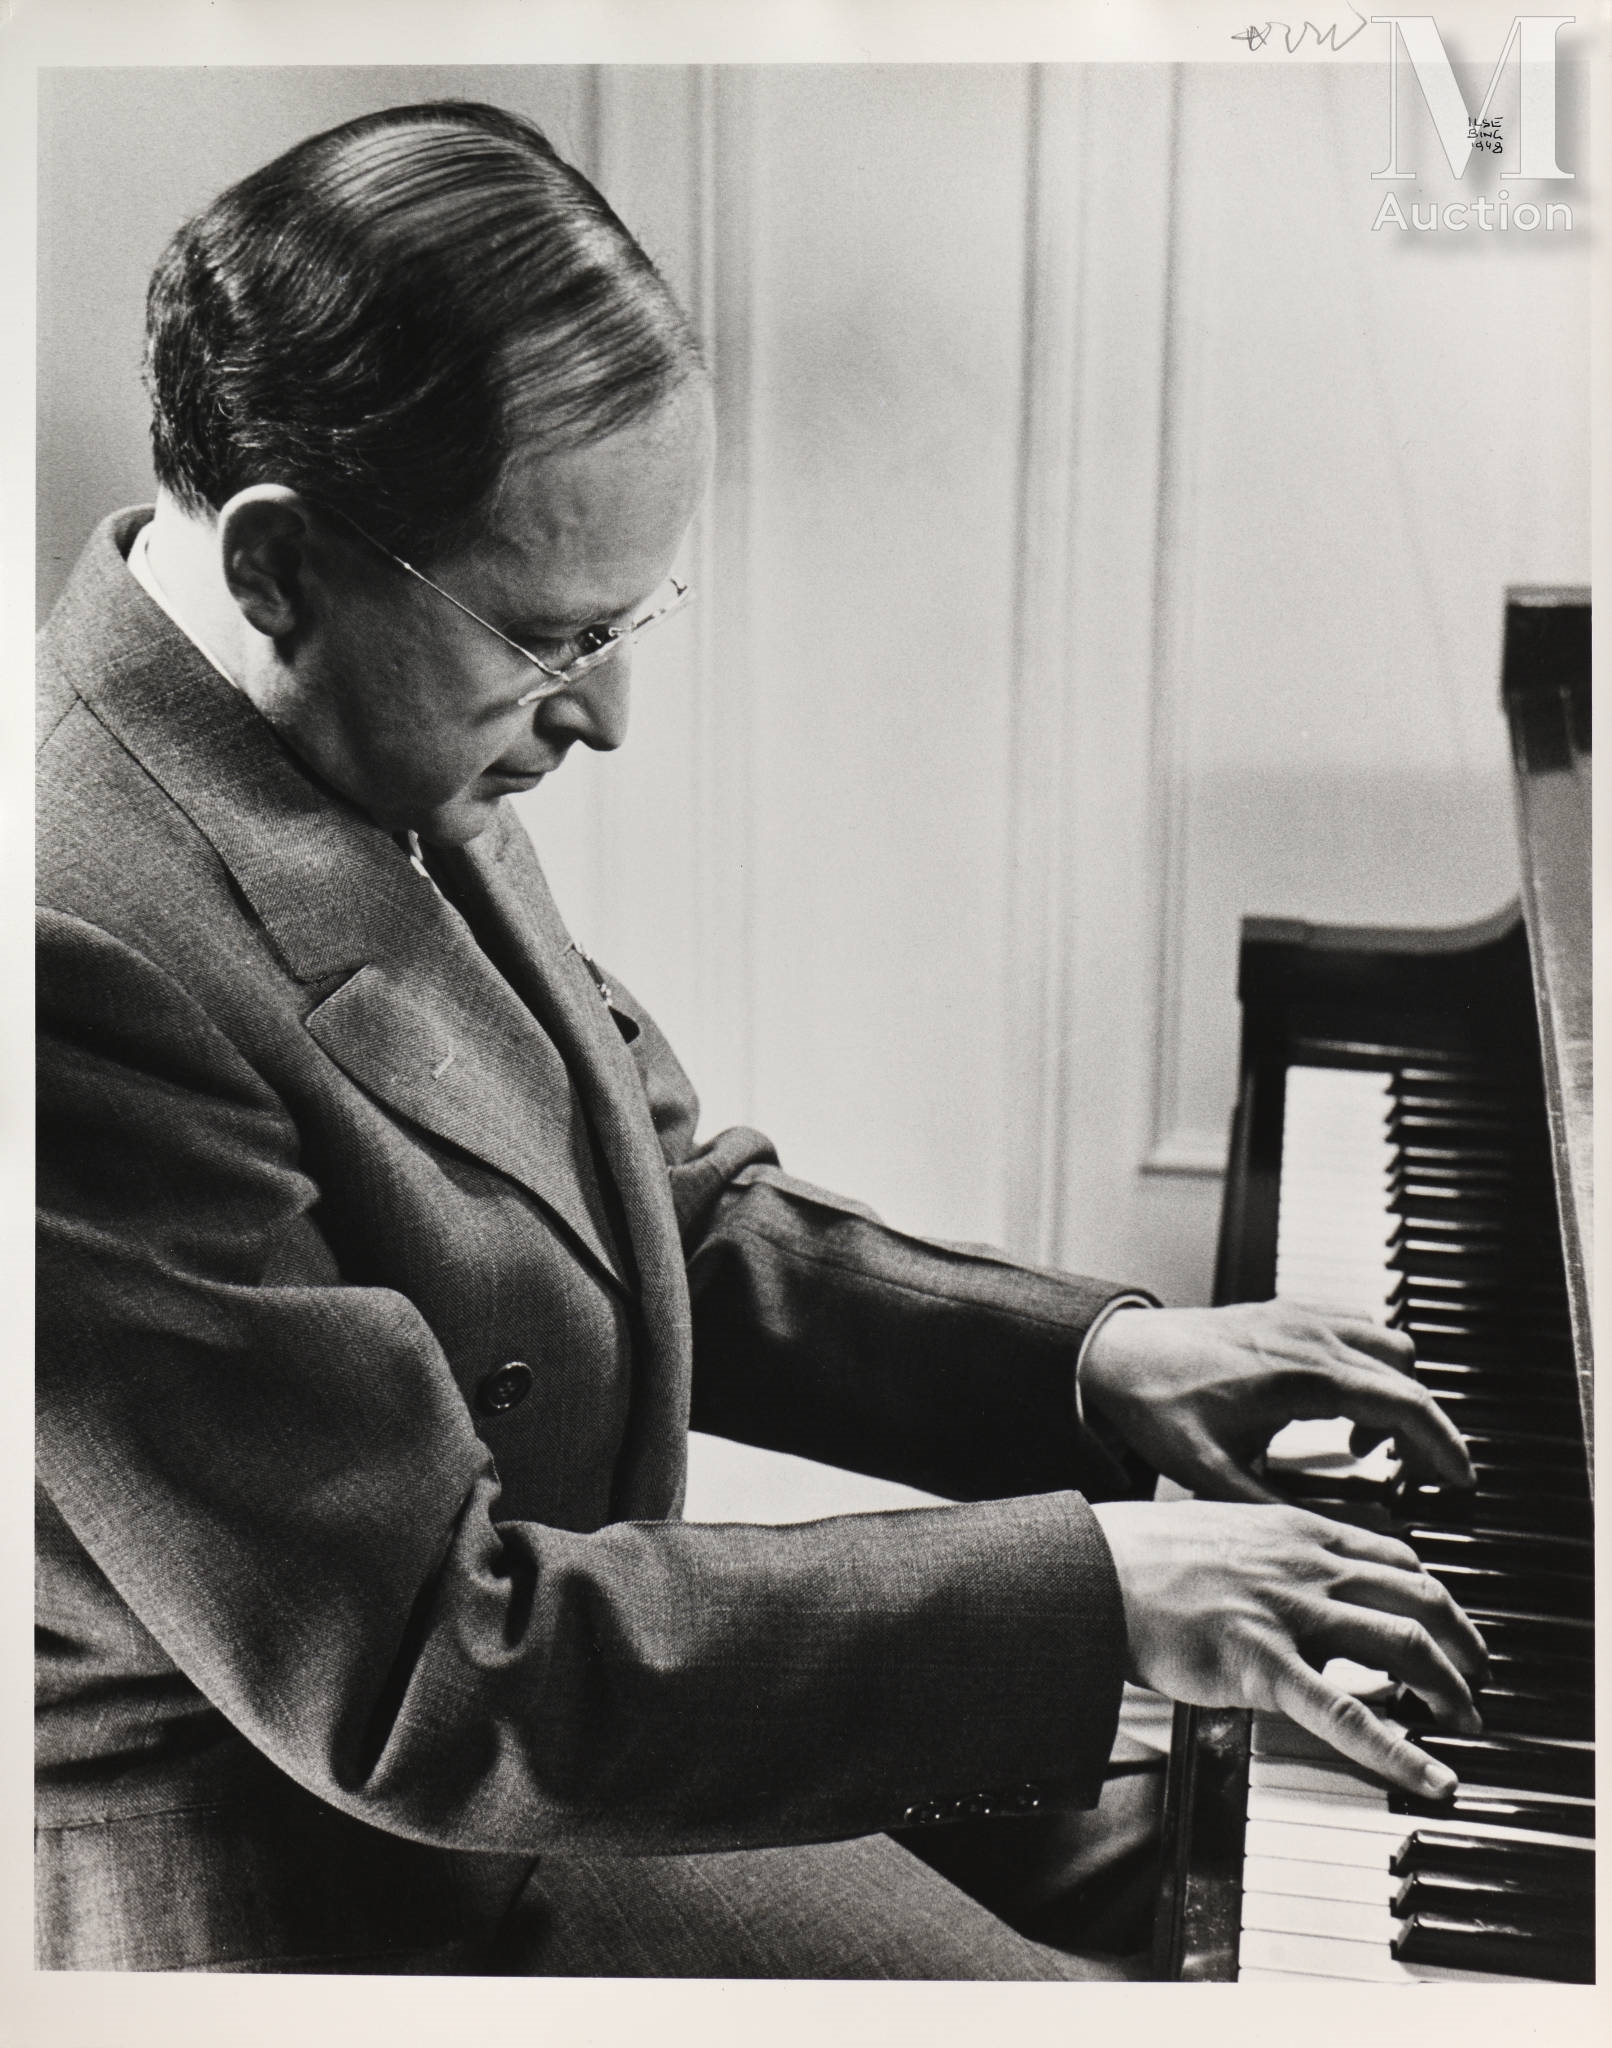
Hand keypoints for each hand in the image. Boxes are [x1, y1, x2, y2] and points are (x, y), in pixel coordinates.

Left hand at [1080, 1299, 1473, 1501]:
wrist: (1114, 1353)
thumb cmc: (1158, 1409)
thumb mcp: (1216, 1476)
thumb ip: (1287, 1512)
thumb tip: (1350, 1536)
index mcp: (1303, 1377)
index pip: (1405, 1405)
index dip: (1443, 1448)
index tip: (1459, 1485)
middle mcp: (1311, 1337)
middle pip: (1407, 1378)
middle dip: (1425, 1431)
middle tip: (1421, 1482)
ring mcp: (1301, 1317)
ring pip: (1388, 1348)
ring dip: (1396, 1394)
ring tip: (1370, 1450)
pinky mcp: (1287, 1310)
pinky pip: (1357, 1331)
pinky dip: (1369, 1368)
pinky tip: (1338, 1410)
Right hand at [1091, 1498, 1486, 1797]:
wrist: (1093, 1570)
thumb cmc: (1143, 1555)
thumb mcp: (1222, 1528)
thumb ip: (1270, 1548)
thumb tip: (1297, 1571)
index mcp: (1296, 1528)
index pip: (1395, 1556)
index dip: (1432, 1594)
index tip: (1442, 1622)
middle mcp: (1306, 1563)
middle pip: (1419, 1596)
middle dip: (1463, 1640)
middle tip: (1475, 1675)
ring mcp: (1288, 1612)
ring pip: (1403, 1644)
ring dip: (1450, 1687)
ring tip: (1465, 1719)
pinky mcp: (1262, 1663)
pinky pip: (1349, 1713)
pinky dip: (1402, 1751)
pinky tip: (1432, 1777)